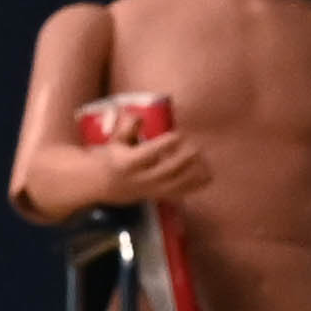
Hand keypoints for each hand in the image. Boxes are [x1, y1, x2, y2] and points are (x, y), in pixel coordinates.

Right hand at [59, 127, 209, 213]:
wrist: (103, 185)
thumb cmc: (112, 157)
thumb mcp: (115, 140)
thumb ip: (128, 128)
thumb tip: (140, 116)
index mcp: (128, 162)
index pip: (149, 154)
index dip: (166, 144)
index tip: (178, 133)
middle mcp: (141, 178)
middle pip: (167, 170)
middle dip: (185, 158)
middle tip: (196, 146)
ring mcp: (151, 189)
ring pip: (177, 183)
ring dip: (193, 171)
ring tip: (203, 158)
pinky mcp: (159, 195)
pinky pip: (180, 192)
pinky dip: (196, 185)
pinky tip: (208, 174)